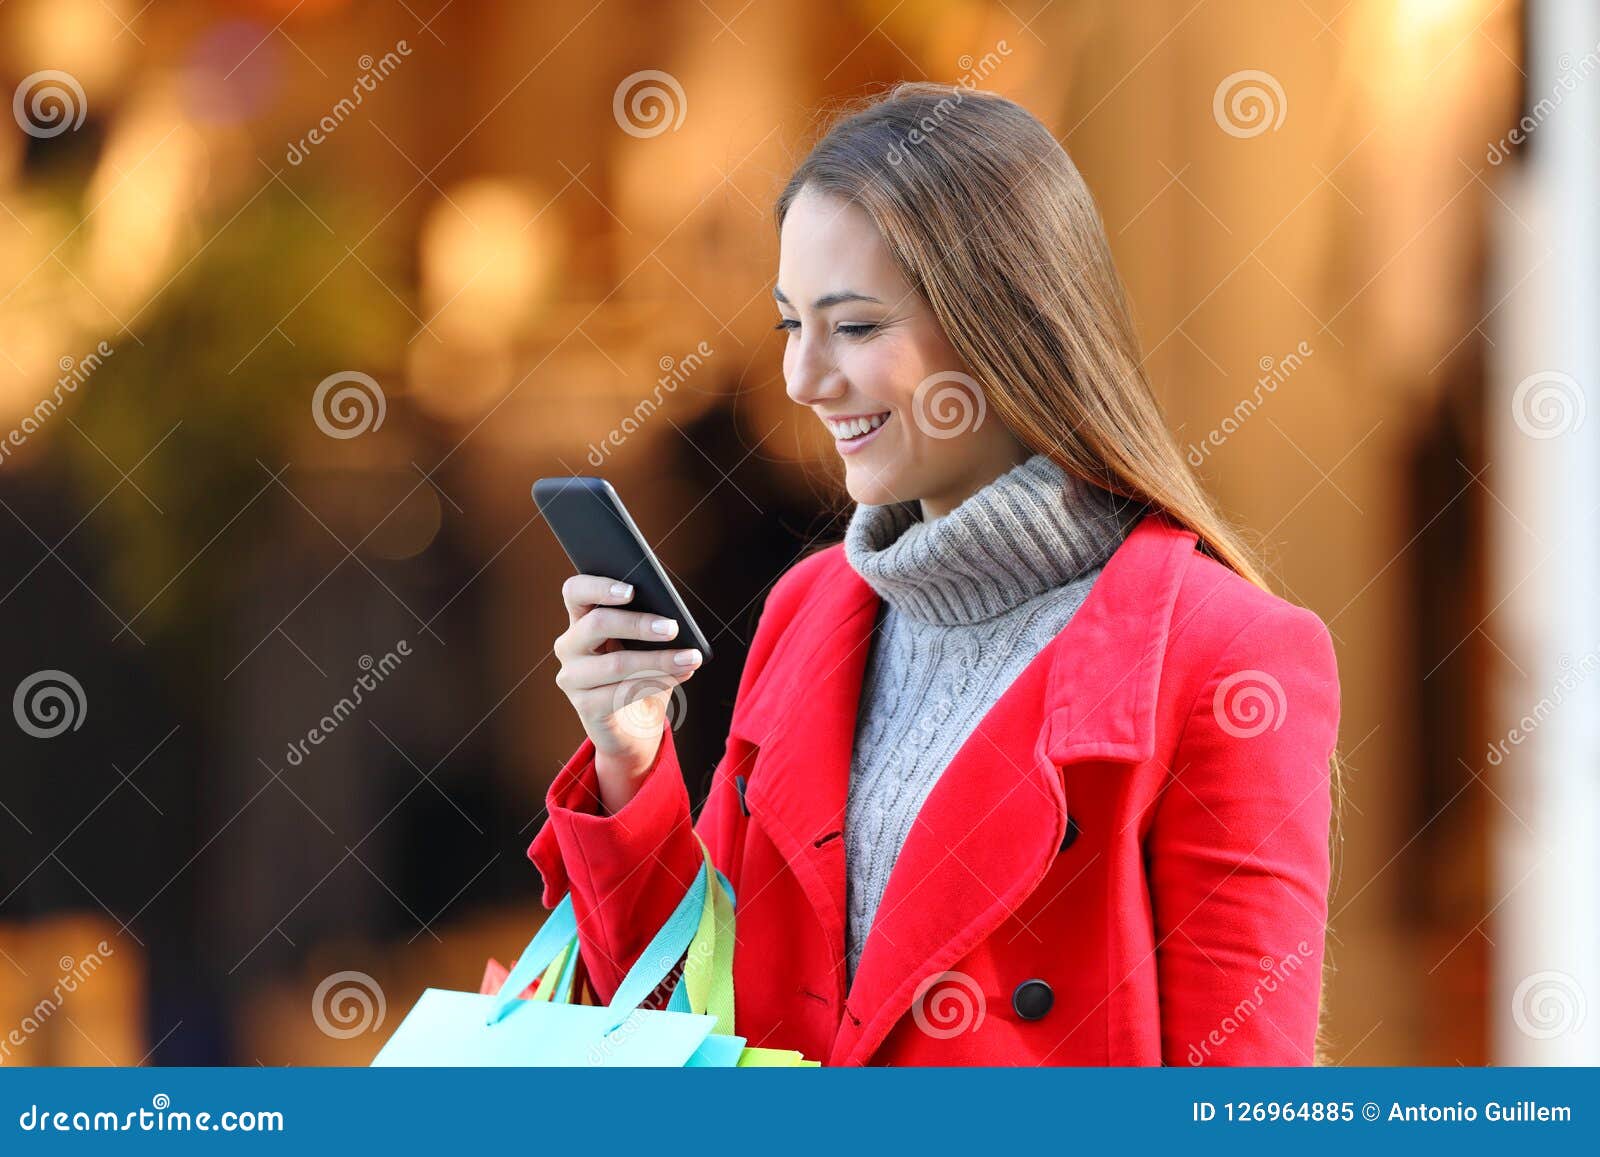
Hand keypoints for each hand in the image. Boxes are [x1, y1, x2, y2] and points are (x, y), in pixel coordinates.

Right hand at [554, 575, 702, 812]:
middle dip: (639, 624)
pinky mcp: (585, 706)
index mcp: (581, 619)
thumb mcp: (646, 646)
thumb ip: (649, 625)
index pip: (575, 591)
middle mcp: (570, 645)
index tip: (631, 591)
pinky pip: (620, 693)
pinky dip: (656, 683)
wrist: (634, 726)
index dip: (599, 587)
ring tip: (690, 658)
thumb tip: (673, 616)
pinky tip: (680, 676)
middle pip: (597, 624)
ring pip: (615, 663)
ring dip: (659, 660)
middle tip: (673, 627)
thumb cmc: (642, 674)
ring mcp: (573, 677)